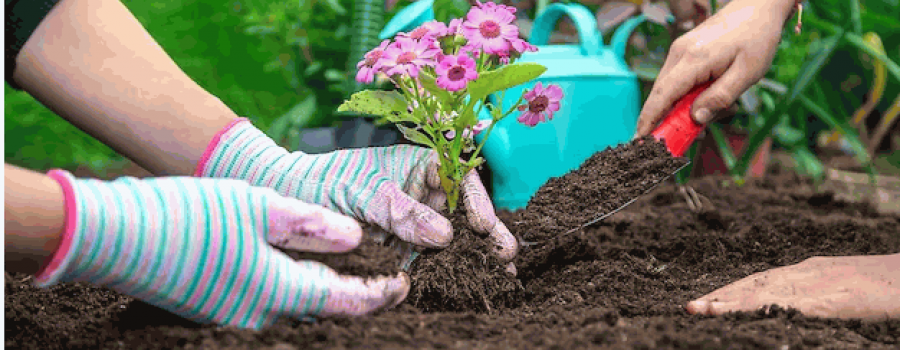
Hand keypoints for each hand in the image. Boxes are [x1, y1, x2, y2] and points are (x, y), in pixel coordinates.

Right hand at [36, 171, 409, 328]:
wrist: (112, 236)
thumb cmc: (187, 216)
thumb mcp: (258, 207)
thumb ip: (311, 225)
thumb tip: (354, 239)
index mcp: (273, 291)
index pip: (342, 302)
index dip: (378, 294)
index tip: (404, 283)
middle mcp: (255, 314)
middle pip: (318, 304)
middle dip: (352, 289)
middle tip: (383, 269)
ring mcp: (230, 314)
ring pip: (290, 300)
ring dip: (318, 284)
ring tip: (341, 261)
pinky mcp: (212, 305)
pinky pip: (263, 296)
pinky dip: (285, 280)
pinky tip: (288, 256)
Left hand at [196, 120, 517, 268]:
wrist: (288, 200)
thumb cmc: (324, 181)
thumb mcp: (363, 191)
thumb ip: (401, 211)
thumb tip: (444, 234)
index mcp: (418, 164)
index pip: (457, 179)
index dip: (475, 200)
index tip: (483, 224)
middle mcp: (421, 191)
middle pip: (462, 210)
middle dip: (486, 232)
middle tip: (506, 255)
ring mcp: (413, 219)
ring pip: (451, 237)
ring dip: (473, 254)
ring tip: (498, 274)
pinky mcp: (401, 246)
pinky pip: (427, 258)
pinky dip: (444, 271)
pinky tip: (463, 283)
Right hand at [634, 0, 794, 137]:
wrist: (758, 7)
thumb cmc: (757, 37)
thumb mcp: (747, 73)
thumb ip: (721, 97)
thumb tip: (698, 118)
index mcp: (694, 59)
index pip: (663, 94)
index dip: (650, 118)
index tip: (640, 138)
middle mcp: (680, 53)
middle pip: (661, 93)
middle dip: (660, 119)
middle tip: (666, 143)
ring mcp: (680, 50)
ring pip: (667, 87)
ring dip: (672, 109)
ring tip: (688, 127)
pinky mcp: (684, 50)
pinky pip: (675, 79)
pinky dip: (679, 96)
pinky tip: (693, 106)